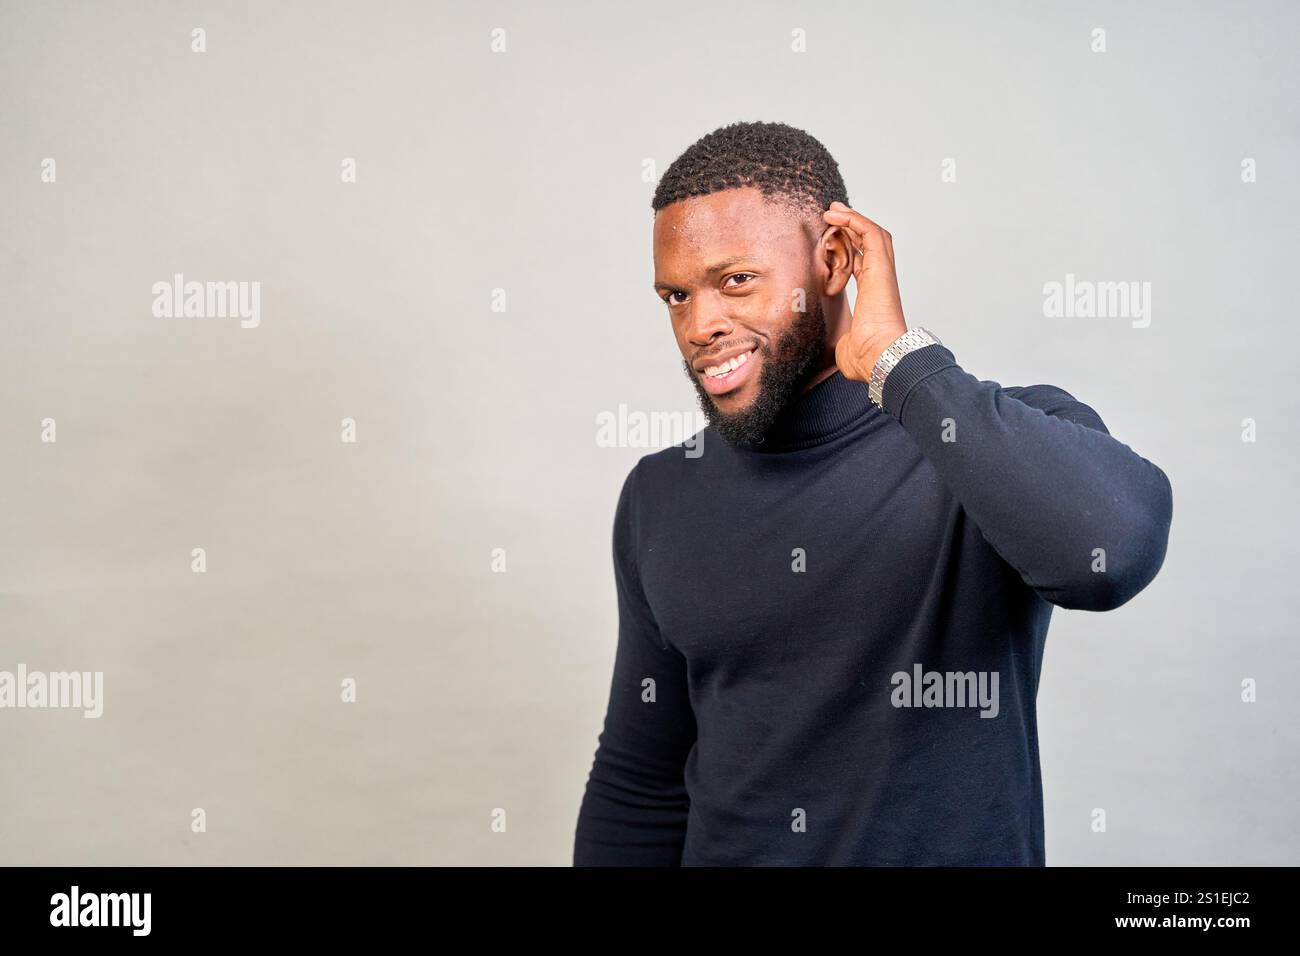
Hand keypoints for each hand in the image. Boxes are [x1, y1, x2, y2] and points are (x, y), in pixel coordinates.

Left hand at [821, 202, 907, 382]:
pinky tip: (839, 214)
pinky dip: (856, 221)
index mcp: (872, 295)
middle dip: (852, 225)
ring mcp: (883, 274)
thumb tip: (830, 348)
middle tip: (833, 213)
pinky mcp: (881, 269)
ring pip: (873, 234)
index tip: (832, 236)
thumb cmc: (864, 358)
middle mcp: (880, 281)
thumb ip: (839, 338)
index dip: (849, 246)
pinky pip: (871, 235)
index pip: (862, 262)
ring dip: (853, 218)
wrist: (879, 358)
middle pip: (870, 243)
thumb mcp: (843, 342)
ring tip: (833, 209)